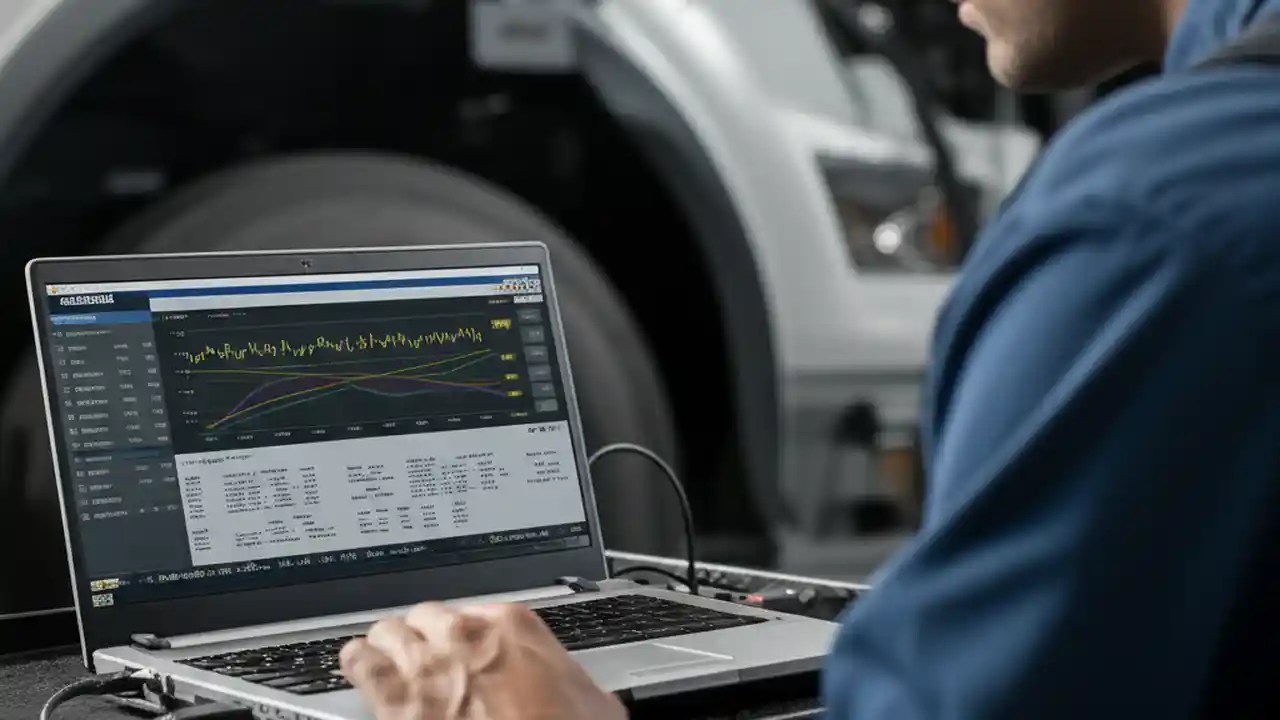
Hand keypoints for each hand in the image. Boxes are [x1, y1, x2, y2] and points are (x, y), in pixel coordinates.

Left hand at [340, 602, 627, 719]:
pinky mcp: (394, 701)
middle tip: (432, 659)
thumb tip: (573, 688)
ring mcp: (426, 666)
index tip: (472, 651)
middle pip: (427, 616)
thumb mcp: (592, 702)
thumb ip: (569, 678)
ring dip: (390, 646)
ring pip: (389, 632)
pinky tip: (361, 669)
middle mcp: (464, 636)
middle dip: (428, 637)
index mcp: (513, 626)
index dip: (472, 635)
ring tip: (392, 659)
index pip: (477, 610)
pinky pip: (360, 662)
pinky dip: (359, 664)